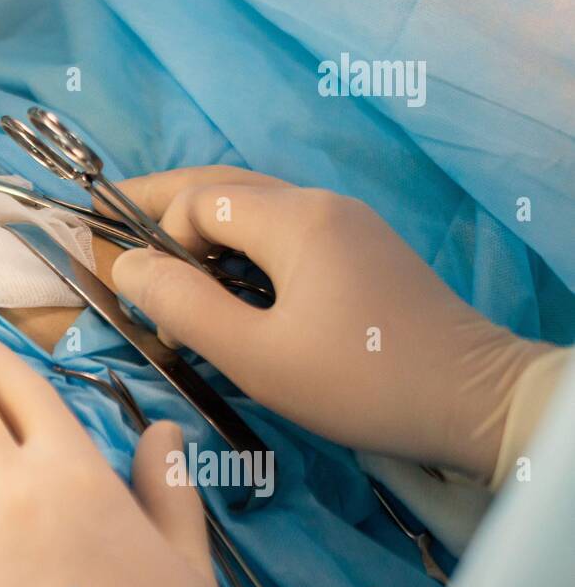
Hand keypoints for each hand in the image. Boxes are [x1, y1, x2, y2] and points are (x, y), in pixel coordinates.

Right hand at [108, 166, 552, 479]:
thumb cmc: (361, 382)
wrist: (474, 402)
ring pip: (254, 205)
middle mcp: (319, 203)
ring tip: (162, 260)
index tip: (159, 306)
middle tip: (110, 219)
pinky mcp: (362, 249)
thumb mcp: (257, 357)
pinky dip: (242, 247)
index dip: (163, 241)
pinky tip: (228, 284)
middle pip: (222, 185)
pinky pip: (283, 230)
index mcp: (295, 219)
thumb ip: (183, 307)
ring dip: (204, 230)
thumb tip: (124, 265)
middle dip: (163, 203)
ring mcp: (346, 222)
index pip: (199, 200)